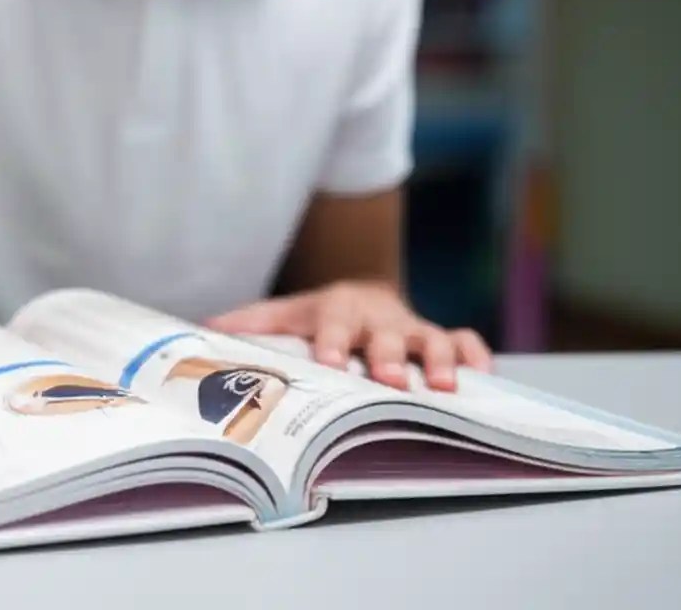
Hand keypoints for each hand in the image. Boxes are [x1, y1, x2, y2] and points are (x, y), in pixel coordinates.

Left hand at [204, 281, 491, 391]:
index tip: (330, 361)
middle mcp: (376, 317)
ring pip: (430, 337)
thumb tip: (199, 332)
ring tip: (446, 386)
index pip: (332, 322)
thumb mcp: (278, 315)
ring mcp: (410, 326)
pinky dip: (474, 355)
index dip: (332, 341)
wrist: (358, 295)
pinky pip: (463, 340)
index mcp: (335, 309)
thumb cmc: (314, 318)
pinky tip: (481, 375)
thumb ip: (246, 326)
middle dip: (389, 356)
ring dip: (437, 360)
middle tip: (391, 381)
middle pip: (385, 333)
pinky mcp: (437, 336)